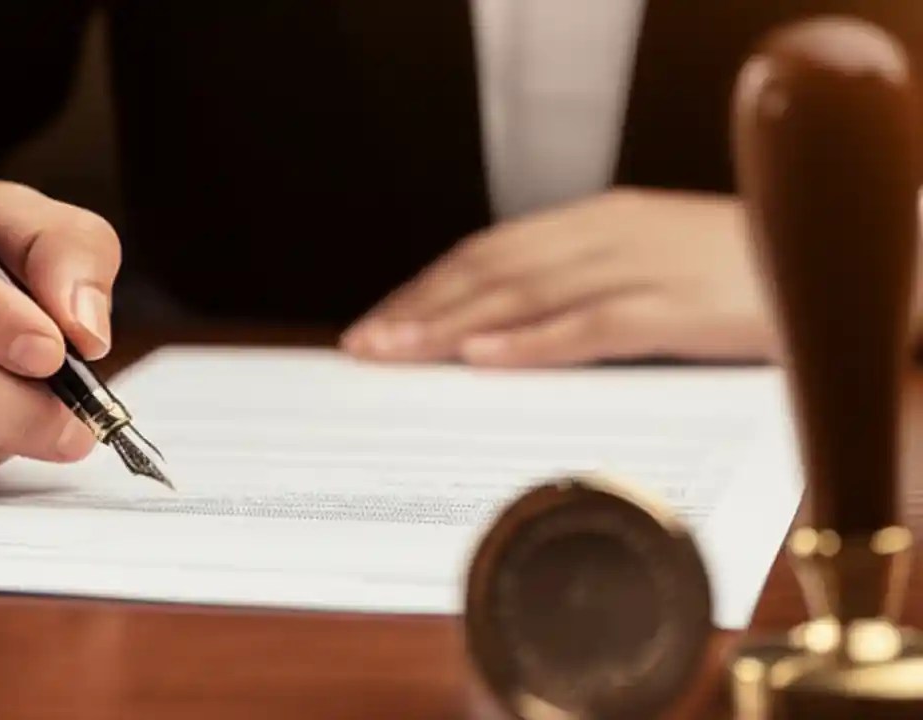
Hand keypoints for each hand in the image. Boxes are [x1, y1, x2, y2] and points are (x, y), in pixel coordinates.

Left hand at [341, 188, 776, 365]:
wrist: (831, 264)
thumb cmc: (734, 272)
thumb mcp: (647, 263)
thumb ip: (583, 285)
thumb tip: (505, 331)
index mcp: (596, 221)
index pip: (489, 251)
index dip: (427, 287)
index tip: (378, 322)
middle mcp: (606, 234)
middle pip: (492, 270)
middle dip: (420, 309)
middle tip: (364, 347)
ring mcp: (641, 267)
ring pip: (526, 294)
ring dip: (454, 325)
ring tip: (398, 353)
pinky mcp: (679, 307)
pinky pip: (594, 325)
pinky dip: (534, 341)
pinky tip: (486, 358)